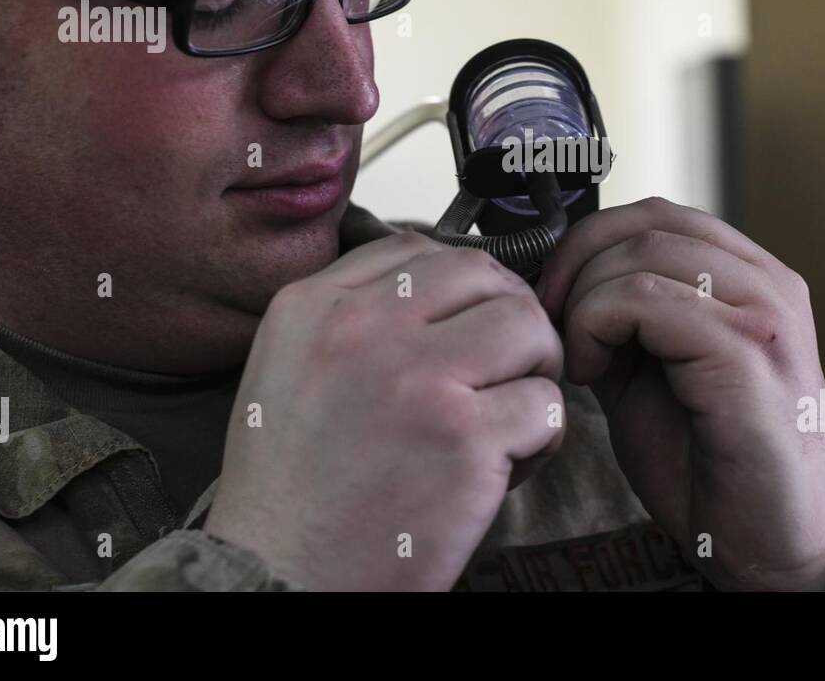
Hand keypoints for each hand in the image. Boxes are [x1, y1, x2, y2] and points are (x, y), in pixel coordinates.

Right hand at [206, 232, 564, 590]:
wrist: (279, 574)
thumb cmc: (291, 483)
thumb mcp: (288, 365)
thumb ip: (351, 312)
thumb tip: (435, 283)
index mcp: (316, 306)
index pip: (420, 250)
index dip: (462, 286)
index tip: (466, 327)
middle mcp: (365, 329)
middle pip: (485, 277)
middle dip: (509, 319)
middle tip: (504, 368)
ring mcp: (418, 380)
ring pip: (528, 327)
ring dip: (536, 369)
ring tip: (509, 412)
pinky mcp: (464, 439)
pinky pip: (545, 405)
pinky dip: (540, 436)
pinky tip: (506, 464)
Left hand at [537, 197, 824, 590]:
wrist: (769, 544)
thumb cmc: (712, 465)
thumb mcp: (649, 372)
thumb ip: (618, 318)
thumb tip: (554, 282)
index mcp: (752, 279)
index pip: (658, 214)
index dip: (589, 240)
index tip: (549, 289)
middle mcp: (768, 284)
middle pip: (647, 223)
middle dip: (576, 265)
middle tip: (547, 320)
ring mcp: (764, 315)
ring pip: (643, 255)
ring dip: (584, 300)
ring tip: (577, 356)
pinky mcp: (748, 354)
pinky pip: (649, 301)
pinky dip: (597, 324)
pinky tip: (590, 370)